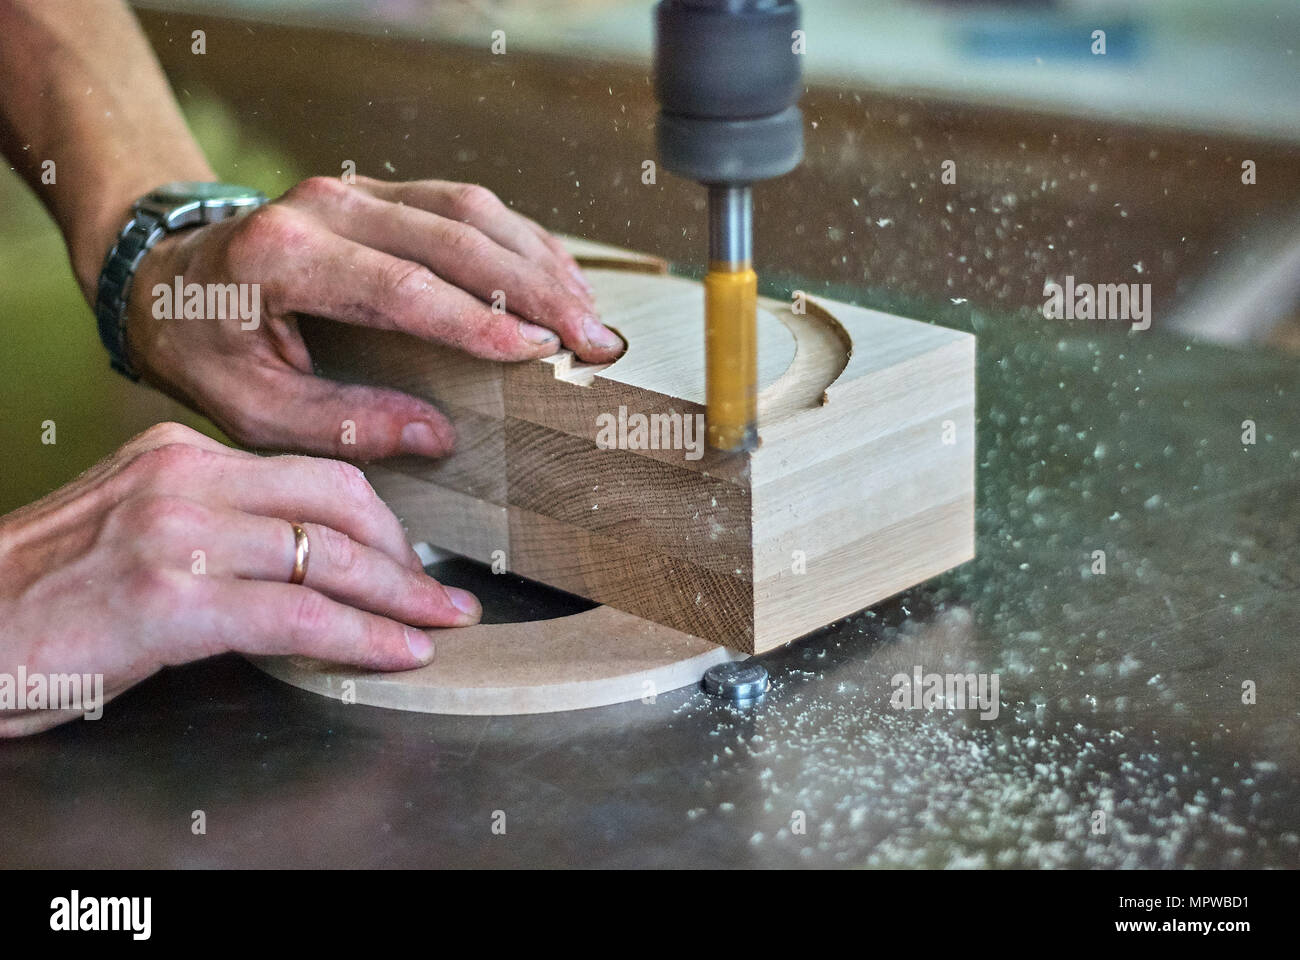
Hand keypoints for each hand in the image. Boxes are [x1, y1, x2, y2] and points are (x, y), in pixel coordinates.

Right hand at [0, 422, 479, 736]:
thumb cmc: (38, 597)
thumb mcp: (130, 530)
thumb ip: (212, 524)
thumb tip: (297, 558)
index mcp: (178, 454)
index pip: (310, 474)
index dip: (377, 519)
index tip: (409, 554)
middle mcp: (184, 477)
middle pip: (335, 501)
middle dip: (401, 553)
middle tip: (442, 592)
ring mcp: (176, 532)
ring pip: (327, 557)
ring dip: (400, 597)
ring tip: (441, 622)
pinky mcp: (169, 597)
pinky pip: (298, 617)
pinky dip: (362, 637)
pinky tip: (397, 651)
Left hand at [124, 177, 622, 459]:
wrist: (168, 275)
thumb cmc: (204, 346)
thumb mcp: (248, 405)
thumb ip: (338, 422)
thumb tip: (435, 436)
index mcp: (282, 257)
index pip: (402, 288)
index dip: (478, 323)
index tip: (541, 354)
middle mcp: (323, 206)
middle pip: (453, 238)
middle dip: (536, 291)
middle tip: (594, 340)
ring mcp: (355, 189)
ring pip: (470, 210)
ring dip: (539, 262)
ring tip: (589, 315)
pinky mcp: (379, 191)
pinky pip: (463, 204)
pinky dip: (519, 241)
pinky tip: (557, 278)